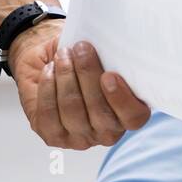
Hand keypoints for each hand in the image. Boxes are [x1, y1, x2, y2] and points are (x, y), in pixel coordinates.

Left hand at [10, 20, 149, 148]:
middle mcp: (108, 132)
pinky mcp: (53, 136)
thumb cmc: (83, 59)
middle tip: (81, 49)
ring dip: (66, 77)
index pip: (134, 117)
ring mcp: (80, 138)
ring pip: (72, 110)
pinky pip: (49, 113)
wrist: (51, 61)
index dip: (122, 99)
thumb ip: (113, 56)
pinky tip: (50, 70)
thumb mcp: (104, 55)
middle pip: (100, 111)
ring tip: (63, 55)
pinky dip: (48, 87)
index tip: (109, 74)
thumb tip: (114, 43)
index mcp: (129, 114)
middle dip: (88, 75)